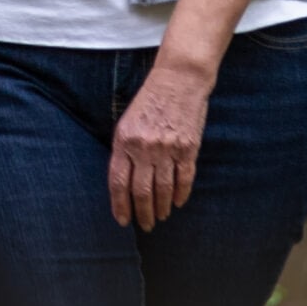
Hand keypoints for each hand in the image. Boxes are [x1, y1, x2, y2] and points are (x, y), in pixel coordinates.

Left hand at [107, 55, 211, 230]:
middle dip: (142, 213)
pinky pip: (184, 179)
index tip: (122, 220)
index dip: (120, 205)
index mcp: (124, 140)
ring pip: (162, 190)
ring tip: (160, 218)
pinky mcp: (188, 148)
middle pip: (141, 191)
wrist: (178, 79)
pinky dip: (180, 195)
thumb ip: (124, 150)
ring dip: (160, 208)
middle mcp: (144, 147)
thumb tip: (123, 182)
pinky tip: (177, 203)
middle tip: (145, 225)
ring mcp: (167, 149)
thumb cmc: (150, 100)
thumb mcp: (127, 121)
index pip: (118, 181)